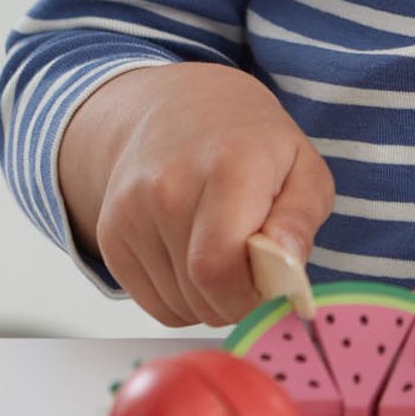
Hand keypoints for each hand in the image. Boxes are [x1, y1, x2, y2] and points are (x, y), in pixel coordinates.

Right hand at [62, 64, 334, 327]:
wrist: (178, 108)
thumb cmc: (249, 143)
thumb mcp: (303, 168)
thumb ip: (300, 222)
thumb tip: (287, 272)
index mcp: (227, 167)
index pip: (220, 267)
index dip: (251, 297)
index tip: (274, 288)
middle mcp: (168, 187)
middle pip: (201, 293)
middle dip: (238, 301)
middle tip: (256, 270)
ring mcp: (132, 211)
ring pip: (179, 307)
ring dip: (211, 301)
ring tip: (226, 253)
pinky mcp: (111, 235)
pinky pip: (155, 305)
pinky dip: (183, 299)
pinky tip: (196, 257)